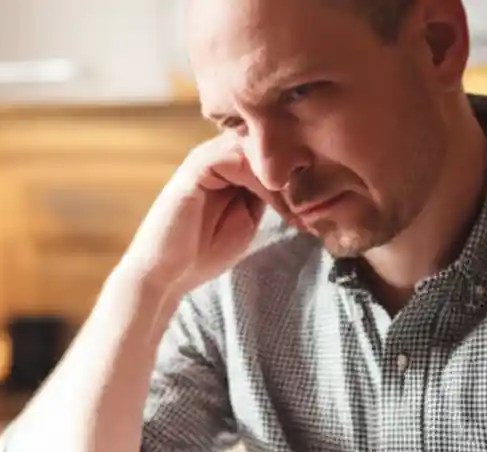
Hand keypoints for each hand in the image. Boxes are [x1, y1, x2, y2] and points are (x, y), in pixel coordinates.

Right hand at [115, 134, 298, 295]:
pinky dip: (261, 178)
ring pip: (255, 147)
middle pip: (265, 143)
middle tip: (315, 197)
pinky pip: (235, 158)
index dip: (296, 170)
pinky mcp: (195, 168)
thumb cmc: (202, 253)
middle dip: (293, 168)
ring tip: (298, 202)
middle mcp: (216, 157)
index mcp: (228, 169)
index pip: (269, 152)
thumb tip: (299, 182)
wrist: (166, 274)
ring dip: (281, 173)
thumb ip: (265, 197)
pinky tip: (276, 200)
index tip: (320, 198)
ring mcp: (204, 160)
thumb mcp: (247, 219)